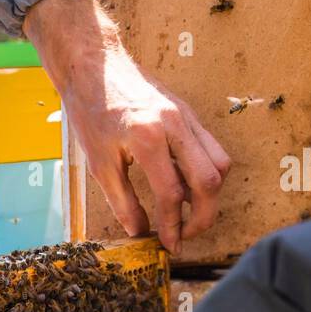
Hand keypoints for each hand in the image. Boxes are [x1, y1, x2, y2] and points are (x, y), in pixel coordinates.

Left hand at [25, 0, 230, 254]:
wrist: (95, 68)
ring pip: (219, 163)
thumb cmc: (91, 112)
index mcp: (147, 139)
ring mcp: (186, 117)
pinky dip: (208, 173)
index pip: (172, 193)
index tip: (169, 243)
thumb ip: (122, 201)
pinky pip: (212, 148)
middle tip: (186, 235)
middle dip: (202, 216)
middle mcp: (174, 126)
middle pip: (208, 181)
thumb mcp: (99, 163)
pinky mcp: (189, 114)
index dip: (172, 225)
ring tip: (189, 214)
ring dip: (210, 195)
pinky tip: (189, 186)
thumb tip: (140, 231)